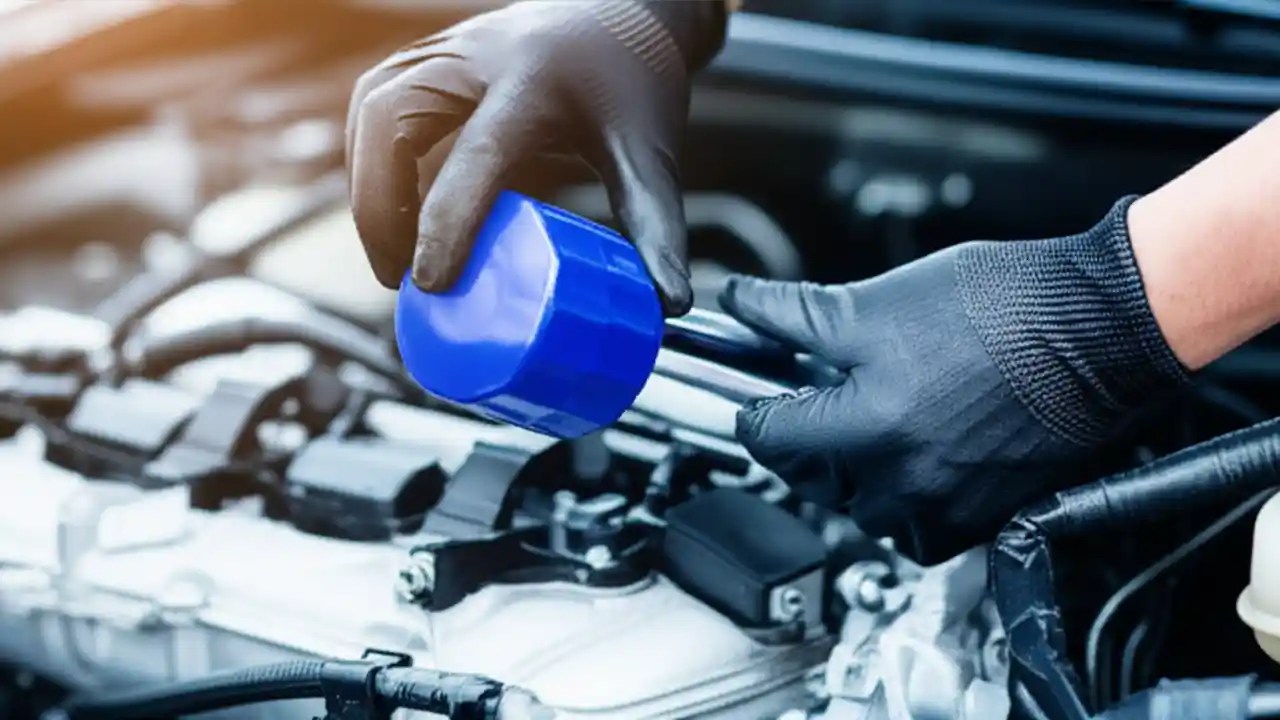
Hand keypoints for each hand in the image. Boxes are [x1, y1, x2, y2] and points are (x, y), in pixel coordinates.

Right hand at [346, 1, 727, 315]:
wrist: (623, 12)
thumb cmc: (632, 84)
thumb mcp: (650, 153)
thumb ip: (656, 227)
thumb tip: (668, 303)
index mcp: (537, 82)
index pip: (476, 155)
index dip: (446, 223)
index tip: (429, 283)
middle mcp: (479, 56)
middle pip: (392, 117)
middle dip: (380, 204)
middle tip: (399, 277)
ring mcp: (447, 48)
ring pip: (372, 107)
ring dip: (367, 184)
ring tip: (390, 253)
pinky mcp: (430, 54)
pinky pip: (376, 102)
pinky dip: (370, 159)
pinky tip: (390, 207)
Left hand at [719, 199, 1188, 563]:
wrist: (1104, 325)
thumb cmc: (1008, 305)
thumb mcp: (880, 301)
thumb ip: (796, 314)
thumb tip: (741, 304)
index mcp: (868, 427)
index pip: (770, 439)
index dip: (756, 411)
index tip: (758, 399)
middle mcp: (904, 482)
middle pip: (813, 479)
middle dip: (805, 439)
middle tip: (821, 398)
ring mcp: (947, 507)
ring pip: (864, 511)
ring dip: (854, 473)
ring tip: (874, 422)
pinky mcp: (985, 518)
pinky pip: (919, 530)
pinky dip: (905, 499)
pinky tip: (918, 451)